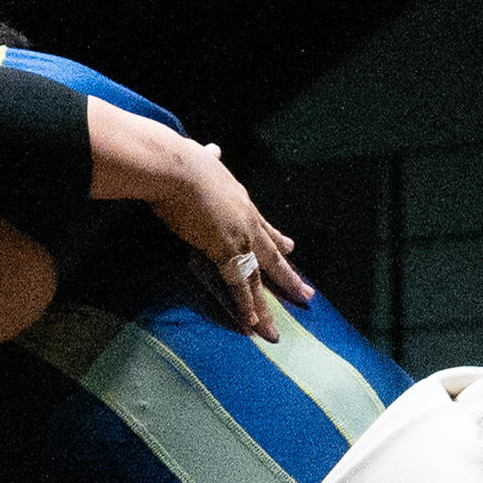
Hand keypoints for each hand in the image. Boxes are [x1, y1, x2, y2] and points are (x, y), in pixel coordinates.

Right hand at [136, 135, 305, 337]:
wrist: (176, 168)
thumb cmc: (184, 162)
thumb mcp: (203, 161)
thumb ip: (209, 160)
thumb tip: (211, 150)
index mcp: (242, 201)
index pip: (264, 226)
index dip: (278, 241)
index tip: (290, 249)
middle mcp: (247, 221)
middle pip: (272, 257)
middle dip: (289, 278)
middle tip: (306, 294)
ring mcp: (239, 238)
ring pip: (258, 279)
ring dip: (265, 308)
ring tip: (274, 331)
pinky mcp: (223, 251)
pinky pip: (238, 285)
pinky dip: (245, 307)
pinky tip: (251, 325)